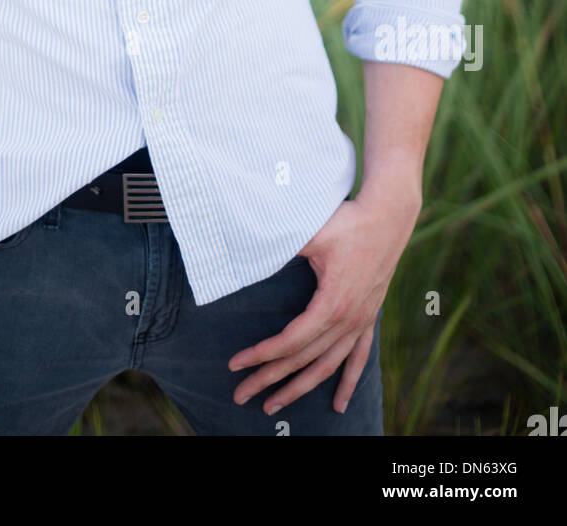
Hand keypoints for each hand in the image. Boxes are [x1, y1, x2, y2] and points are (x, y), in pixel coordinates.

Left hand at [227, 184, 420, 415]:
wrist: (388, 217)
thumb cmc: (347, 222)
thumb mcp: (311, 233)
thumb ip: (280, 246)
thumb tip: (246, 253)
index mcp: (331, 305)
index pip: (289, 342)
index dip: (260, 355)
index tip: (235, 364)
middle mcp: (347, 321)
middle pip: (302, 360)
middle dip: (270, 380)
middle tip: (240, 395)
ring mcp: (360, 322)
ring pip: (327, 367)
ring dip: (300, 388)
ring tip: (275, 406)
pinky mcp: (368, 318)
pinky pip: (358, 359)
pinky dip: (347, 383)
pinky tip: (338, 405)